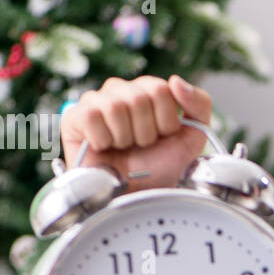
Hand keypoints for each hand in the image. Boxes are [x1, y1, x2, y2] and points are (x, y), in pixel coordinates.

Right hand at [60, 74, 212, 191]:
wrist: (137, 194)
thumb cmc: (161, 166)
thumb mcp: (193, 136)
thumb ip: (199, 103)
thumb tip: (176, 80)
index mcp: (148, 90)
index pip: (160, 89)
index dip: (166, 121)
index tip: (162, 137)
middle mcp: (121, 90)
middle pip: (139, 96)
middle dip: (146, 132)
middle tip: (141, 146)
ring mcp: (96, 101)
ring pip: (115, 105)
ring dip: (125, 137)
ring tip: (123, 148)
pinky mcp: (74, 117)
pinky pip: (90, 115)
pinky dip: (103, 139)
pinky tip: (104, 147)